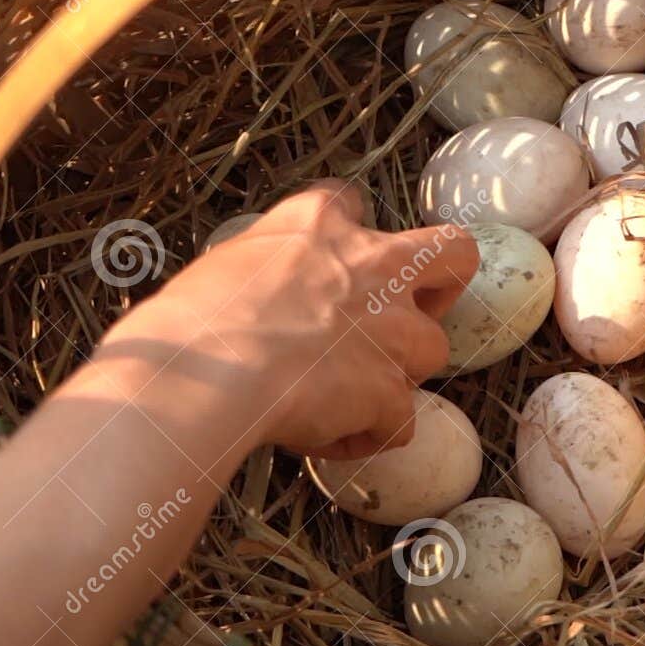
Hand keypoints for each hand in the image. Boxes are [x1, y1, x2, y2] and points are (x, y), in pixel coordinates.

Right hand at [104, 180, 478, 458]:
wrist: (205, 372)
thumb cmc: (191, 322)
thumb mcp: (224, 268)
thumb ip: (267, 274)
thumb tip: (259, 303)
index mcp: (318, 223)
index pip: (352, 204)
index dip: (350, 240)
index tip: (332, 268)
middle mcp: (372, 264)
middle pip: (453, 253)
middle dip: (441, 287)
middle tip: (401, 320)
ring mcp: (391, 329)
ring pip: (432, 350)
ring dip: (396, 375)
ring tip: (345, 397)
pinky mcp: (390, 390)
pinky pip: (399, 424)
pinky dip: (368, 437)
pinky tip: (325, 441)